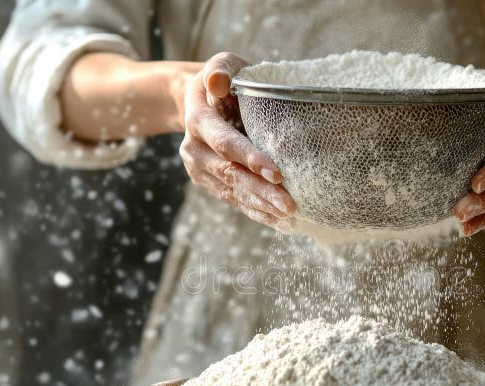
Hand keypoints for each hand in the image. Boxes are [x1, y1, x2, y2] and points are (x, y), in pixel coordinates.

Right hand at [178, 52, 296, 228]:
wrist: (199, 101)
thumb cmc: (223, 81)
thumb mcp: (223, 65)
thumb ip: (222, 70)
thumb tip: (217, 82)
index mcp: (198, 121)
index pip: (225, 144)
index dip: (249, 158)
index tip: (277, 173)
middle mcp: (194, 149)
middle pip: (230, 174)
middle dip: (261, 191)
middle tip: (290, 205)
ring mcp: (200, 170)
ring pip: (233, 192)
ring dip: (262, 206)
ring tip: (290, 215)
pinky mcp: (209, 183)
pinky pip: (234, 200)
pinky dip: (257, 212)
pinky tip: (279, 221)